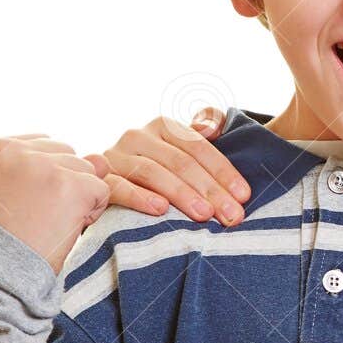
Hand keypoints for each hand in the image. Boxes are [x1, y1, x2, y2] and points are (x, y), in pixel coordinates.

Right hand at [0, 136, 110, 272]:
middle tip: (38, 215)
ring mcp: (44, 165)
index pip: (44, 147)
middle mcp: (15, 150)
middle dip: (64, 184)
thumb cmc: (7, 237)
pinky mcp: (71, 184)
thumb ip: (53, 165)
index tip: (23, 204)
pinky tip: (66, 227)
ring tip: (50, 221)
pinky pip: (102, 189)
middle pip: (67, 154)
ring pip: (87, 170)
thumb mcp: (15, 191)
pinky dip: (92, 212)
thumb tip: (102, 159)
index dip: (45, 180)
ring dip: (80, 198)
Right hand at [102, 108, 248, 223]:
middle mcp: (138, 137)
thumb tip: (212, 127)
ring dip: (181, 194)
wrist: (106, 187)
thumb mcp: (183, 148)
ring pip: (152, 172)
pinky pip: (118, 187)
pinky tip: (160, 210)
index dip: (223, 171)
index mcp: (163, 126)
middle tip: (232, 215)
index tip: (243, 196)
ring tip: (204, 215)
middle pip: (180, 162)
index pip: (198, 147)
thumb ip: (204, 128)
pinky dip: (139, 197)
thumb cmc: (160, 170)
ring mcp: (116, 157)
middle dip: (210, 190)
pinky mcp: (99, 179)